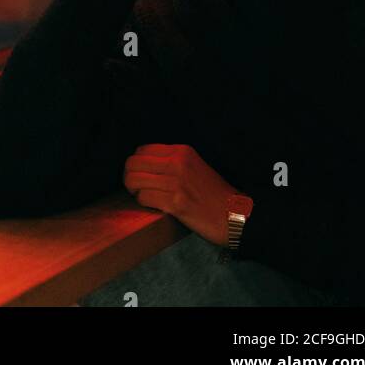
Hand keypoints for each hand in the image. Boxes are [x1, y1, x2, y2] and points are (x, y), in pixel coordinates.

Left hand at [123, 143, 241, 246]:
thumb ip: (173, 161)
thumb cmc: (213, 194)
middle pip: (133, 163)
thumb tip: (144, 164)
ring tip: (142, 196)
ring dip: (134, 191)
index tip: (140, 174)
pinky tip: (152, 206)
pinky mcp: (176, 203)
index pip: (141, 150)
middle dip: (129, 176)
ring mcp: (176, 183)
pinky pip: (144, 198)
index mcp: (182, 151)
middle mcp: (178, 163)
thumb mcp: (194, 166)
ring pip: (134, 180)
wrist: (234, 215)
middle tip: (135, 188)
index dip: (136, 164)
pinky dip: (143, 203)